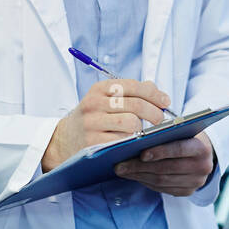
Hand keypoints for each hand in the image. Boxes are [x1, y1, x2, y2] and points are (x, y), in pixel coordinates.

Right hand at [42, 77, 169, 171]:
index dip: (154, 93)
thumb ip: (130, 93)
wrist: (63, 140)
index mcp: (100, 89)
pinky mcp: (92, 143)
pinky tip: (136, 143)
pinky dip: (133, 142)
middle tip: (161, 120)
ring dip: (143, 128)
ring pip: (131, 123)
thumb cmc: (93, 119)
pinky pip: (122, 141)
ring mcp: (92, 123)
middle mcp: (94, 103)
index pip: (133, 86)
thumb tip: (154, 88)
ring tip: (146, 132)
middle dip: (154, 112)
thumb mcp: (105, 100)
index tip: (166, 101)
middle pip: (135, 105)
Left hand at [114, 130, 215, 196]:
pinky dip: (146, 182)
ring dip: (138, 176)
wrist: (204, 153)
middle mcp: (202, 167)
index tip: (141, 154)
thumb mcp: (182, 131)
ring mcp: (196, 182)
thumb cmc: (186, 137)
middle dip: (140, 166)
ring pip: (162, 181)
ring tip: (122, 170)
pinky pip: (162, 189)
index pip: (179, 149)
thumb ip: (165, 134)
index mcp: (202, 148)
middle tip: (120, 164)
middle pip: (166, 168)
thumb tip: (136, 141)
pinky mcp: (188, 192)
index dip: (160, 152)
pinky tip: (133, 176)